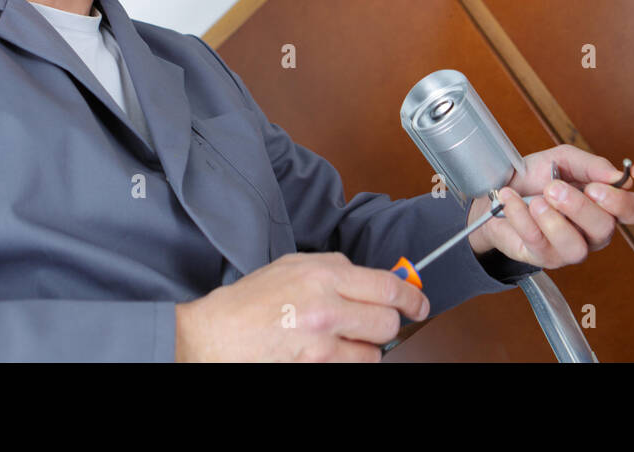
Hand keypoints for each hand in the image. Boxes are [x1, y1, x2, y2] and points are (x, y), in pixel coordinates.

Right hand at [174, 251, 428, 360]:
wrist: (214, 335)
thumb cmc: (249, 301)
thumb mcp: (292, 266)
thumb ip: (335, 269)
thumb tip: (370, 279)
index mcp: (323, 273)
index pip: (387, 286)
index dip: (411, 297)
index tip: (419, 304)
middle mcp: (326, 306)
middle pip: (387, 321)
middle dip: (387, 324)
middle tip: (377, 324)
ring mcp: (321, 341)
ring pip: (373, 351)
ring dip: (366, 348)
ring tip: (344, 340)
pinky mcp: (314, 366)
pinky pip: (351, 368)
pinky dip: (348, 363)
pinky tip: (330, 353)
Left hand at [466, 145, 633, 268]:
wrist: (497, 189)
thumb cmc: (537, 177)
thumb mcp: (564, 159)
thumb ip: (591, 165)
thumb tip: (617, 175)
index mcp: (605, 206)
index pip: (633, 211)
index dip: (621, 202)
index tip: (595, 187)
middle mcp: (592, 232)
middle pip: (604, 229)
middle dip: (579, 207)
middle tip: (554, 187)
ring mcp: (568, 249)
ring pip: (575, 248)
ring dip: (553, 220)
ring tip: (536, 200)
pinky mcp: (541, 257)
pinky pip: (537, 242)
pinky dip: (521, 216)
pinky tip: (511, 198)